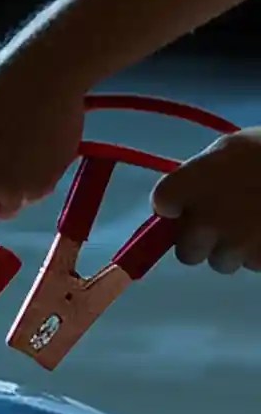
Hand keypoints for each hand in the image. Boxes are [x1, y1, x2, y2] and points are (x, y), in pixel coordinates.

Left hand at [151, 127, 260, 273]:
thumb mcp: (231, 149)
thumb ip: (201, 173)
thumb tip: (187, 194)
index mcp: (187, 187)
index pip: (162, 206)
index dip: (173, 206)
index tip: (184, 203)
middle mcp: (202, 222)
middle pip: (187, 252)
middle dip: (200, 242)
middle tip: (220, 224)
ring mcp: (234, 246)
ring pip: (222, 262)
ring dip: (233, 249)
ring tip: (255, 222)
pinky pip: (254, 264)